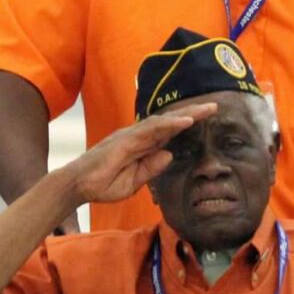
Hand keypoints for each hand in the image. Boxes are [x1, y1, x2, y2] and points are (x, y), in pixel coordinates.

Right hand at [68, 103, 216, 205]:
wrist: (79, 186)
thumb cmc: (103, 185)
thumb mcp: (134, 182)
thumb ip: (152, 169)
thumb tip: (169, 154)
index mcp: (142, 147)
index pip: (169, 133)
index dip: (187, 125)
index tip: (207, 120)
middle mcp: (138, 137)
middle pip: (170, 122)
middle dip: (192, 113)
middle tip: (215, 106)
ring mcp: (131, 136)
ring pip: (163, 121)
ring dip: (186, 115)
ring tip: (207, 110)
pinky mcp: (125, 139)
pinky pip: (151, 129)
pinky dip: (170, 124)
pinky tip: (185, 121)